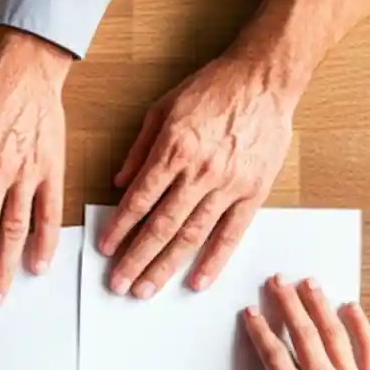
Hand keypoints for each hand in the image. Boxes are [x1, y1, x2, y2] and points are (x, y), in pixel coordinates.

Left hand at [98, 56, 296, 297]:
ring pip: (192, 236)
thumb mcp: (163, 108)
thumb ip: (139, 148)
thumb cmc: (213, 89)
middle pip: (162, 226)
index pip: (139, 199)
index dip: (119, 228)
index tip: (105, 249)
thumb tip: (118, 182)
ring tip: (146, 289)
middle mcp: (199, 172)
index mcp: (174, 150)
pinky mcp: (253, 193)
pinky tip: (197, 281)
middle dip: (136, 259)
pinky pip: (231, 234)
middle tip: (119, 284)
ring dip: (166, 266)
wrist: (264, 80)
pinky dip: (214, 261)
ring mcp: (228, 185)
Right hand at [224, 276, 369, 369]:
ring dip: (320, 305)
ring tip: (309, 282)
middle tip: (277, 280)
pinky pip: (369, 350)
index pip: (273, 353)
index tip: (251, 311)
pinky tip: (352, 308)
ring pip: (335, 333)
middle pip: (303, 333)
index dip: (260, 329)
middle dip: (288, 303)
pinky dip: (361, 326)